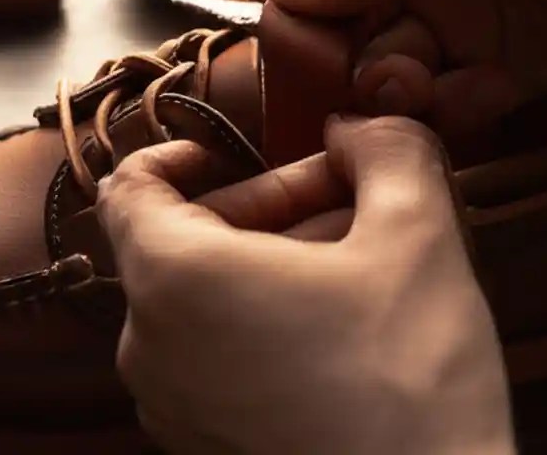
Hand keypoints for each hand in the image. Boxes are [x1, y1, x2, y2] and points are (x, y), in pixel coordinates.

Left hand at [98, 116, 514, 454]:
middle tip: (347, 198)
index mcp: (173, 277)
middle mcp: (148, 344)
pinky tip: (341, 328)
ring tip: (358, 263)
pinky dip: (259, 324)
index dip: (176, 152)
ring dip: (271, 265)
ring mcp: (169, 404)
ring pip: (203, 301)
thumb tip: (362, 125)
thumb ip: (387, 151)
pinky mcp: (198, 444)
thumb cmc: (409, 385)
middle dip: (264, 206)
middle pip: (181, 240)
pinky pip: (211, 357)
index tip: (232, 147)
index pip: (129, 185)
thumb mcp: (417, 237)